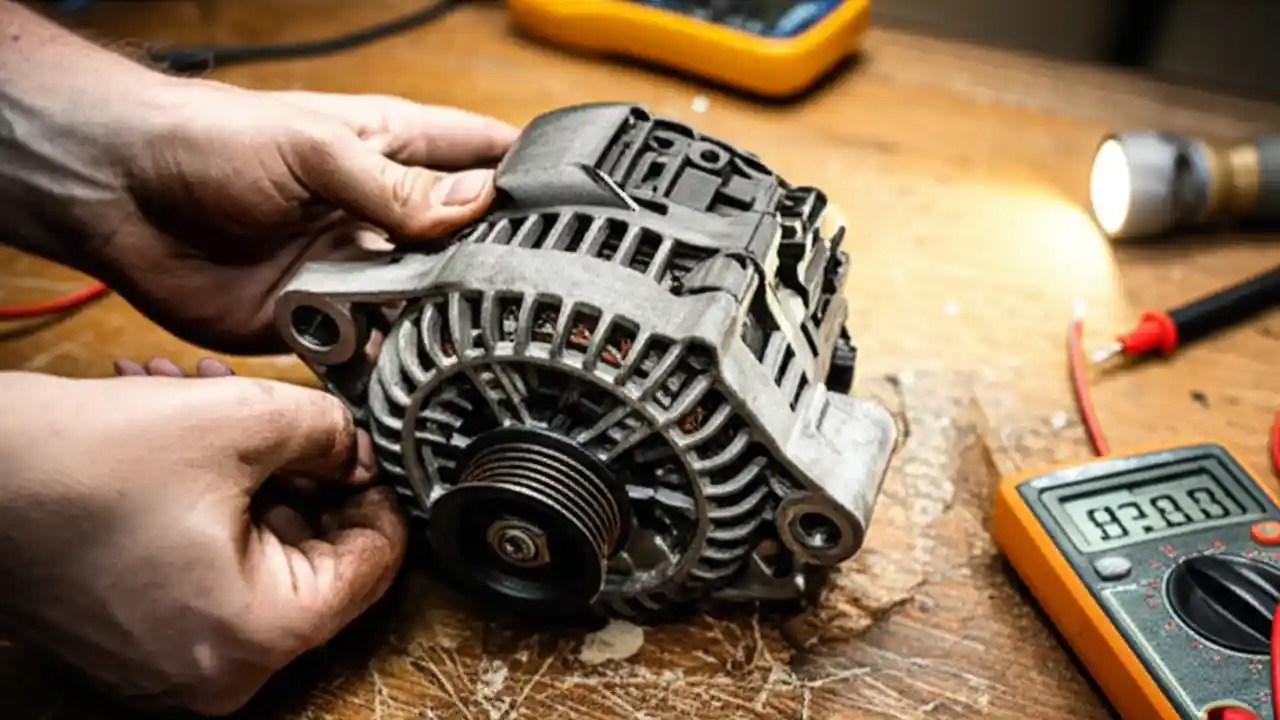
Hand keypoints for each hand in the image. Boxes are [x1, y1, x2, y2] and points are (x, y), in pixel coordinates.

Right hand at [0, 366, 407, 714]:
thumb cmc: (78, 462)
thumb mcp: (243, 420)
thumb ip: (331, 433)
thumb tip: (359, 450)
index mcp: (256, 634)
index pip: (371, 567)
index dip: (377, 495)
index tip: (367, 452)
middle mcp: (216, 673)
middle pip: (311, 562)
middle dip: (301, 476)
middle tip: (289, 421)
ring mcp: (171, 665)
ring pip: (254, 558)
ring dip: (249, 479)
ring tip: (219, 412)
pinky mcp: (135, 643)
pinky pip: (206, 573)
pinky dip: (208, 507)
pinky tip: (183, 439)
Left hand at [92, 82, 518, 352]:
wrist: (120, 193)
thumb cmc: (208, 140)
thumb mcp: (311, 150)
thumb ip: (393, 187)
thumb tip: (472, 208)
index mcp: (394, 153)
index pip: (483, 159)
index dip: (532, 182)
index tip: (580, 212)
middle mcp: (383, 217)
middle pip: (465, 249)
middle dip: (494, 273)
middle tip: (533, 300)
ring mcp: (353, 271)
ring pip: (423, 308)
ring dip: (441, 325)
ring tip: (474, 342)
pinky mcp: (317, 322)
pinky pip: (367, 353)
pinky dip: (387, 366)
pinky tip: (406, 371)